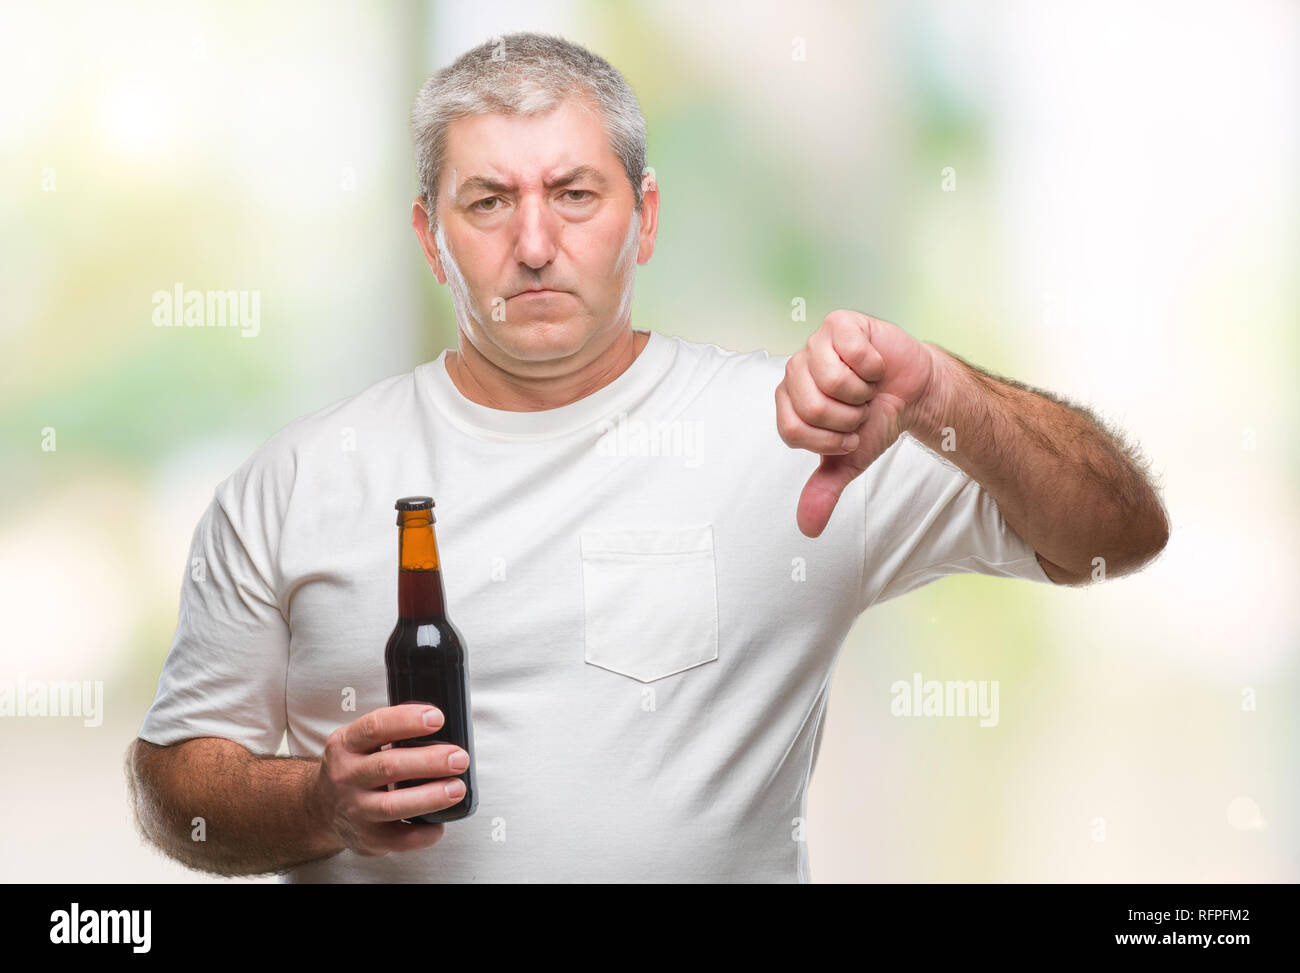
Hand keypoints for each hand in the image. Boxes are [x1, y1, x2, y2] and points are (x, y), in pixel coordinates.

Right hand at [310, 703, 470, 856]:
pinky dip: (426, 832)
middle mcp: (346, 776)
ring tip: (457, 788)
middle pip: (389, 767)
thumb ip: (390, 732)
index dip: (407, 721)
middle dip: (430, 761)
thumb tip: (441, 727)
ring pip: (394, 805)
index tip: (437, 718)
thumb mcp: (359, 741)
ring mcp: (355, 809)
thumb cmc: (355, 768)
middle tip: (459, 758)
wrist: (321, 808)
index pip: (375, 727)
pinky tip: (439, 822)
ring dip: (431, 797)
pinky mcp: (367, 839)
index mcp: (346, 744)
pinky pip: (401, 839)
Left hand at [775, 309, 941, 537]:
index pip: (793, 431)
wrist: (912, 392)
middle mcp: (794, 370)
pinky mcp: (839, 324)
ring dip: (863, 392)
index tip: (847, 436)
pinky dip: (873, 366)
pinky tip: (875, 366)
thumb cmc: (875, 420)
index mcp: (788, 402)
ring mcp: (815, 344)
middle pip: (811, 407)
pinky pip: (853, 352)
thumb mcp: (849, 460)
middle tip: (859, 411)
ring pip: (832, 380)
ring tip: (867, 389)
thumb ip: (824, 490)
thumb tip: (807, 529)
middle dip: (848, 418)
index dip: (828, 441)